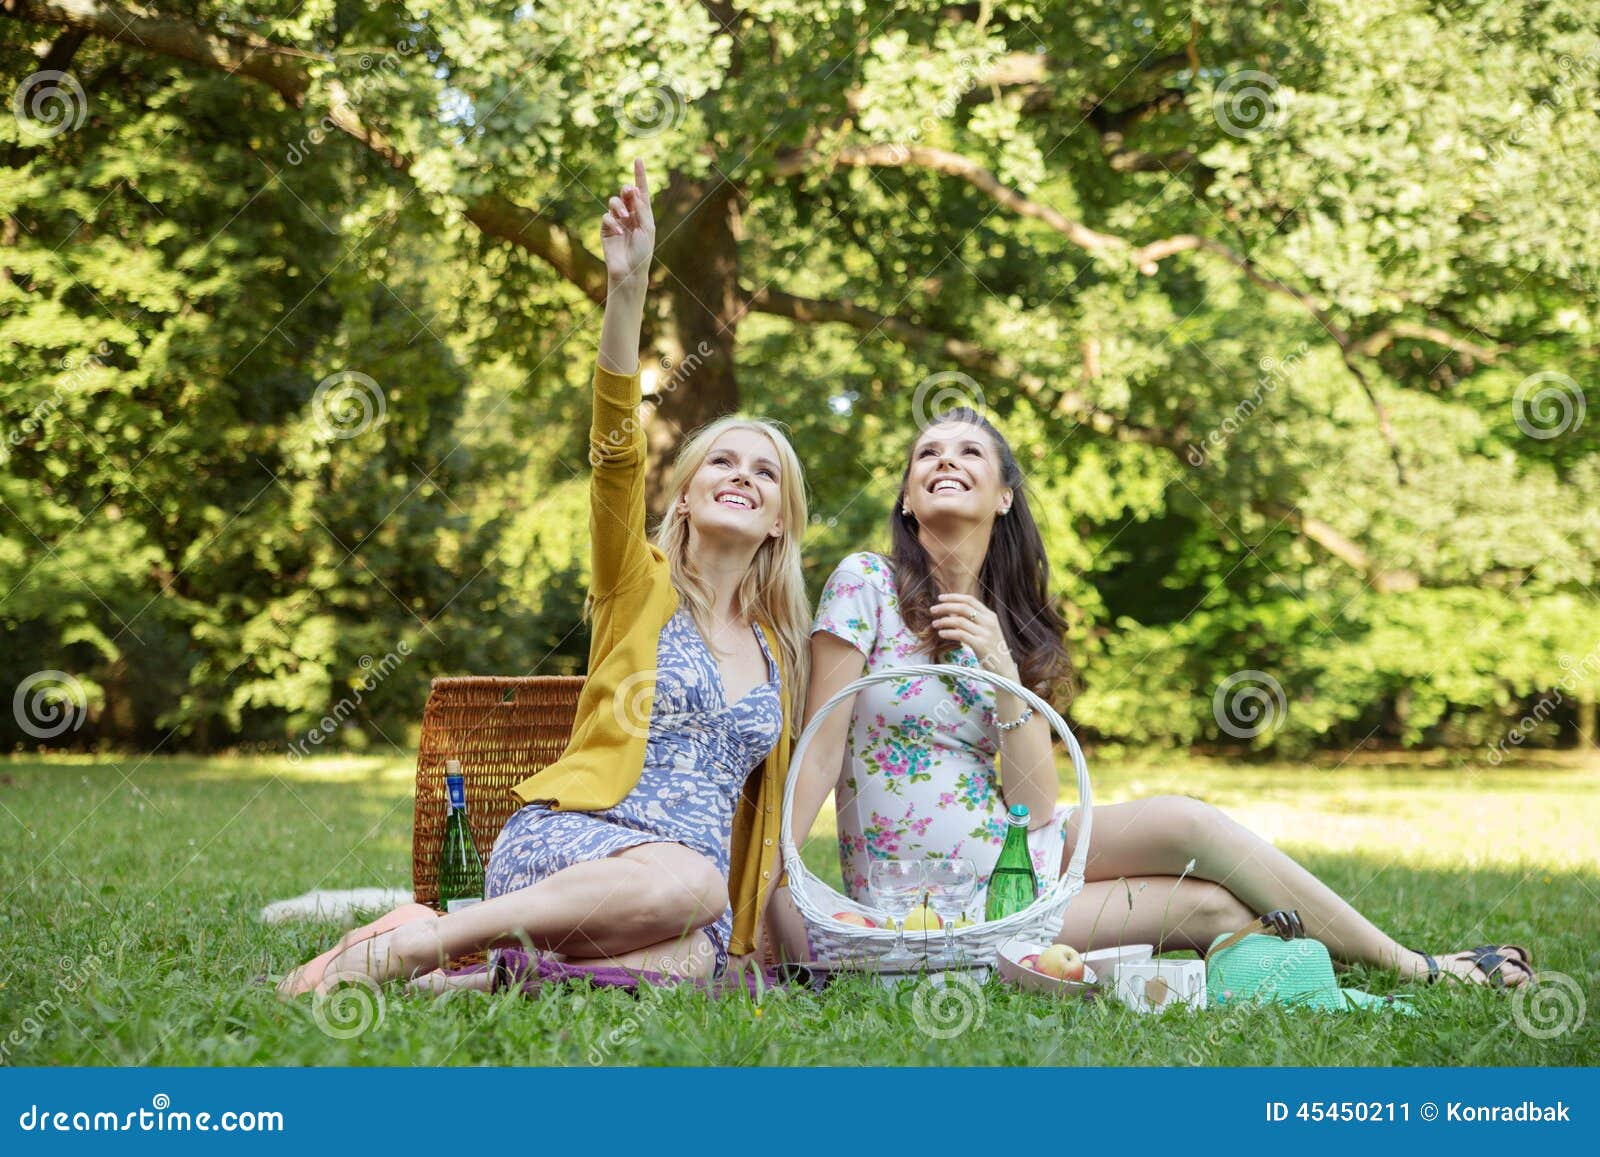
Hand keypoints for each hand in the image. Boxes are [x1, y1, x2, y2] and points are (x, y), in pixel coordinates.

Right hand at [600, 157, 655, 287]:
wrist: (630, 270)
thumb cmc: (643, 251)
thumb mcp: (647, 228)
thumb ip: (641, 208)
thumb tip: (632, 190)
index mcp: (643, 213)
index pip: (641, 191)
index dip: (639, 175)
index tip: (638, 159)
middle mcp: (630, 214)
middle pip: (625, 192)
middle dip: (627, 190)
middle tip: (630, 193)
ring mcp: (617, 220)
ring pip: (614, 202)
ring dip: (619, 206)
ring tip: (625, 217)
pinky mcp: (606, 228)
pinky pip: (606, 217)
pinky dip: (613, 222)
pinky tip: (620, 231)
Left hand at [930, 592, 1015, 675]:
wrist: (1004, 670)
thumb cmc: (992, 651)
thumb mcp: (986, 631)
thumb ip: (974, 621)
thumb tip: (952, 612)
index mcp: (991, 616)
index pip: (970, 600)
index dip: (953, 597)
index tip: (940, 598)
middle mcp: (989, 622)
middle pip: (963, 608)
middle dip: (945, 607)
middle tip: (932, 610)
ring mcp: (986, 633)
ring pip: (960, 621)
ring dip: (944, 621)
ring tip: (935, 624)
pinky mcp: (981, 645)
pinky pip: (960, 635)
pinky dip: (948, 633)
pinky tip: (941, 634)